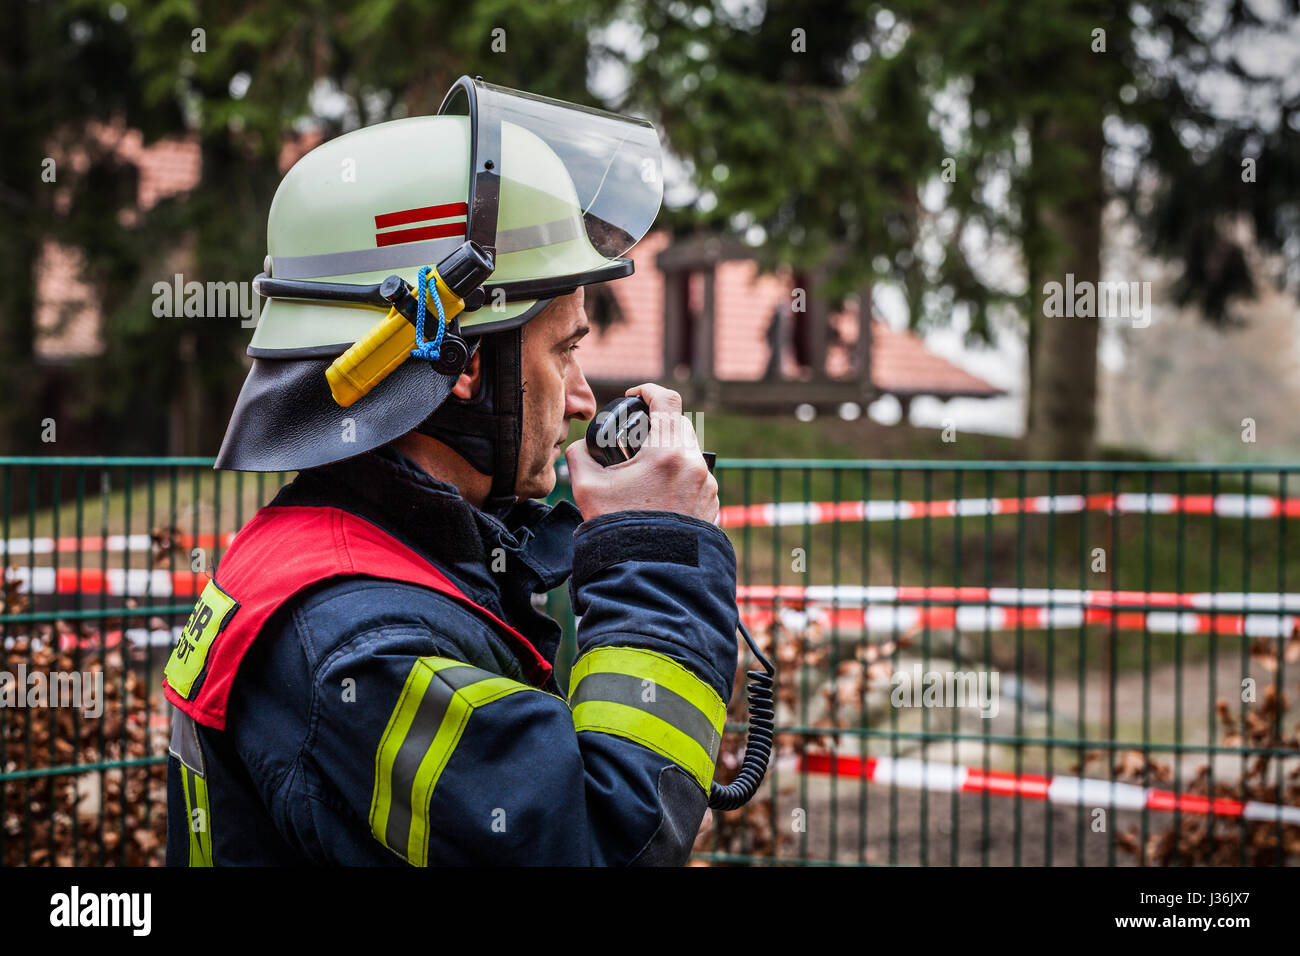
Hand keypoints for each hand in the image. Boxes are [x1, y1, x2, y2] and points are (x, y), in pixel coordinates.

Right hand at [565, 383, 718, 522]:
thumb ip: (580, 456)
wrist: (648, 572)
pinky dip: (681, 476)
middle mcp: (693, 464)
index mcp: (666, 452)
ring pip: (690, 451)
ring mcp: (708, 485)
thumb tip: (582, 445)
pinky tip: (661, 493)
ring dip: (670, 451)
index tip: (635, 396)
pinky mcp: (713, 503)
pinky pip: (699, 476)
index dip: (647, 391)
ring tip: (647, 472)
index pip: (666, 399)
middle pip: (680, 424)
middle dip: (658, 425)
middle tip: (636, 441)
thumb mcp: (587, 487)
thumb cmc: (619, 529)